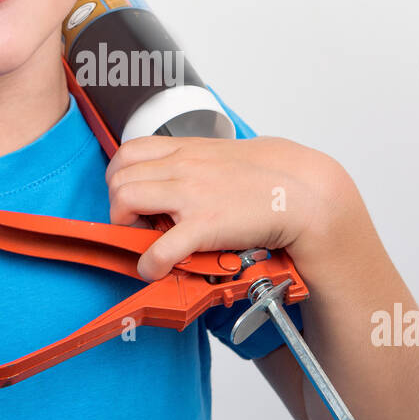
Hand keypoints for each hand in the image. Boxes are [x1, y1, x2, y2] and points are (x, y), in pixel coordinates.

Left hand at [104, 135, 353, 280]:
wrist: (301, 191)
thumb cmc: (263, 177)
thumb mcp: (219, 157)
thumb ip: (190, 164)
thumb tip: (168, 180)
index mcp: (184, 150)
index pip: (127, 152)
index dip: (118, 178)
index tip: (129, 197)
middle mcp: (182, 168)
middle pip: (118, 178)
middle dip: (117, 206)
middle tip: (136, 223)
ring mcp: (191, 195)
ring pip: (125, 201)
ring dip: (124, 226)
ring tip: (143, 240)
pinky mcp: (205, 225)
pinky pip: (159, 248)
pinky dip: (148, 264)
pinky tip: (155, 269)